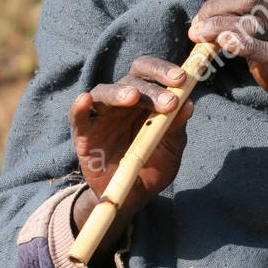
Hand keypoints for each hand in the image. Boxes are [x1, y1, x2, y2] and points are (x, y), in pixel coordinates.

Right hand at [68, 56, 194, 222]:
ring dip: (118, 92)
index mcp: (146, 99)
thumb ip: (177, 127)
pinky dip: (79, 107)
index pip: (150, 73)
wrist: (134, 196)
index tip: (182, 79)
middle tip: (169, 102)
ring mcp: (102, 116)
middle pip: (131, 79)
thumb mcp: (171, 148)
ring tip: (133, 97)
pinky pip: (78, 117)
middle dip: (152, 87)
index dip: (164, 70)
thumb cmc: (154, 166)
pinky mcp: (84, 134)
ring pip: (104, 92)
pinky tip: (84, 100)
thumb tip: (189, 104)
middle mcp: (122, 102)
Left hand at [187, 0, 267, 136]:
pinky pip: (265, 52)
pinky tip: (224, 44)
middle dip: (215, 8)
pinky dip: (240, 44)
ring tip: (197, 35)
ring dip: (216, 26)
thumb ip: (250, 27)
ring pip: (250, 23)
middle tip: (196, 25)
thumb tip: (213, 18)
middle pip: (249, 0)